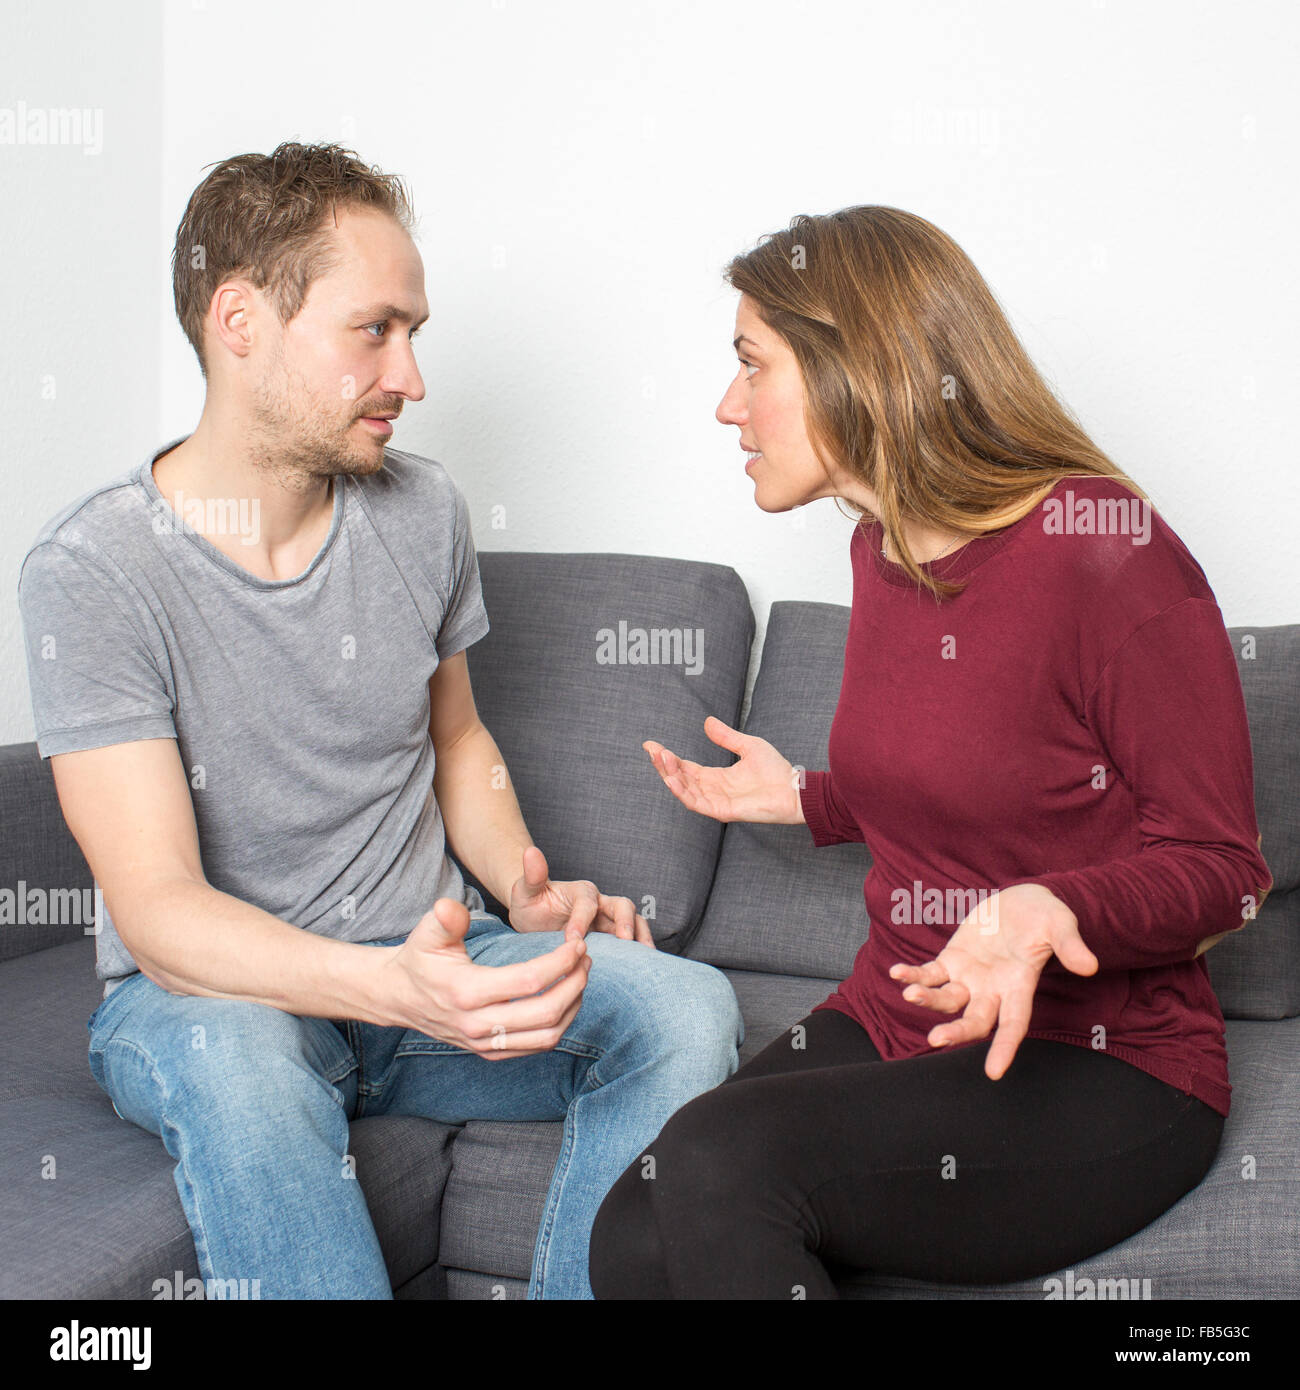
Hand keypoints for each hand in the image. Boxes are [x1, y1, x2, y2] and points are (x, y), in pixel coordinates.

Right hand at [382, 897, 590, 1058]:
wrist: (400, 996)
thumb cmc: (420, 958)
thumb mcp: (427, 932)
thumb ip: (445, 919)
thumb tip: (449, 905)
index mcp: (466, 992)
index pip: (529, 982)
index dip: (561, 962)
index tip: (577, 943)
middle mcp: (476, 1025)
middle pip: (546, 1013)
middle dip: (575, 983)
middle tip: (586, 958)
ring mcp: (484, 1044)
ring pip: (547, 1036)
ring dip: (573, 1006)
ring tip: (582, 976)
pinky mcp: (490, 1052)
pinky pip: (537, 1047)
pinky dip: (560, 1024)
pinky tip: (567, 998)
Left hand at [508, 845, 654, 946]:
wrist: (533, 919)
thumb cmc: (531, 904)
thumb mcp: (525, 890)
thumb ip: (532, 874)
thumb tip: (531, 851)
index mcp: (581, 892)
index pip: (587, 904)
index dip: (581, 921)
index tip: (572, 940)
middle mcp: (600, 903)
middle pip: (623, 906)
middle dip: (625, 922)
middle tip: (624, 941)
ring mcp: (608, 920)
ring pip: (634, 922)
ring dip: (640, 937)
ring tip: (645, 956)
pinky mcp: (610, 937)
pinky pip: (630, 941)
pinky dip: (637, 951)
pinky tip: (639, 966)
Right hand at [643, 716, 803, 823]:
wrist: (794, 789)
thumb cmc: (776, 770)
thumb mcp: (748, 745)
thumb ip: (726, 736)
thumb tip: (707, 722)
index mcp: (717, 777)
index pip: (686, 768)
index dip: (668, 758)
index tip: (651, 745)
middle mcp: (713, 790)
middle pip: (681, 779)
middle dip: (664, 765)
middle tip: (652, 751)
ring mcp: (717, 802)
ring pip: (685, 791)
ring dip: (670, 776)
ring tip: (661, 759)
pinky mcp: (723, 811)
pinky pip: (697, 804)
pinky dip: (682, 793)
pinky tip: (672, 780)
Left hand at [888, 884, 1098, 1079]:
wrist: (1022, 901)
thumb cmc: (1046, 917)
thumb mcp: (1061, 925)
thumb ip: (1071, 946)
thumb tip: (1089, 966)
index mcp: (1020, 987)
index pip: (1014, 1025)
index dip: (1004, 1048)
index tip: (994, 1073)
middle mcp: (993, 990)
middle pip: (974, 1021)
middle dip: (957, 1032)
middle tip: (936, 1039)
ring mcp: (970, 977)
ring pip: (947, 999)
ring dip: (928, 999)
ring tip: (910, 994)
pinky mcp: (952, 960)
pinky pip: (929, 973)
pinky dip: (913, 975)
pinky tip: (897, 973)